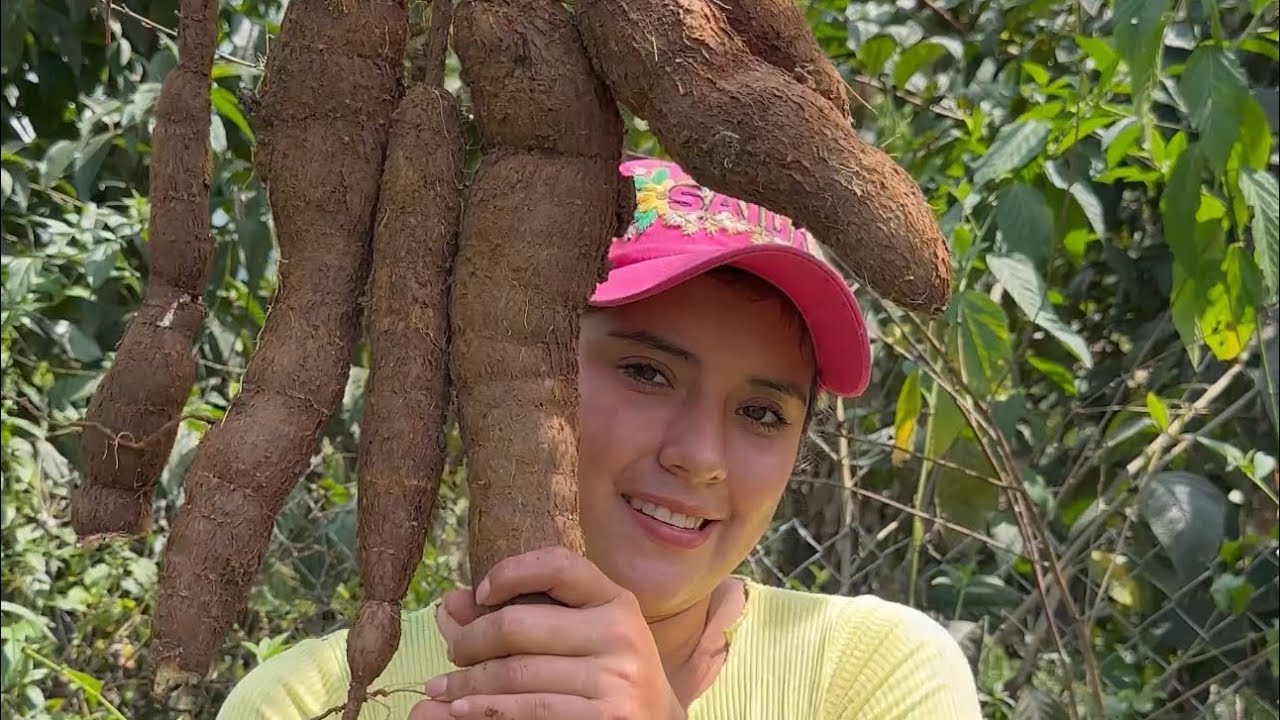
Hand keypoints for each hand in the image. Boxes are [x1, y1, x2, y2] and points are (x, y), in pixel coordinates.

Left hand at [407, 545, 684, 719]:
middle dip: (470, 640)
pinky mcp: (604, 718)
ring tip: (441, 689)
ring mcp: (615, 680)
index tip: (480, 594)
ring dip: (465, 683)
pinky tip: (461, 709)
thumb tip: (449, 604)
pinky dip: (485, 710)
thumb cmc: (607, 677)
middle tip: (453, 653)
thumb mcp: (579, 637)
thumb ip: (521, 615)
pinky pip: (529, 709)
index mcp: (615, 601)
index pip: (557, 565)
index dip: (509, 573)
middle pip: (518, 626)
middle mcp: (620, 634)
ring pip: (515, 674)